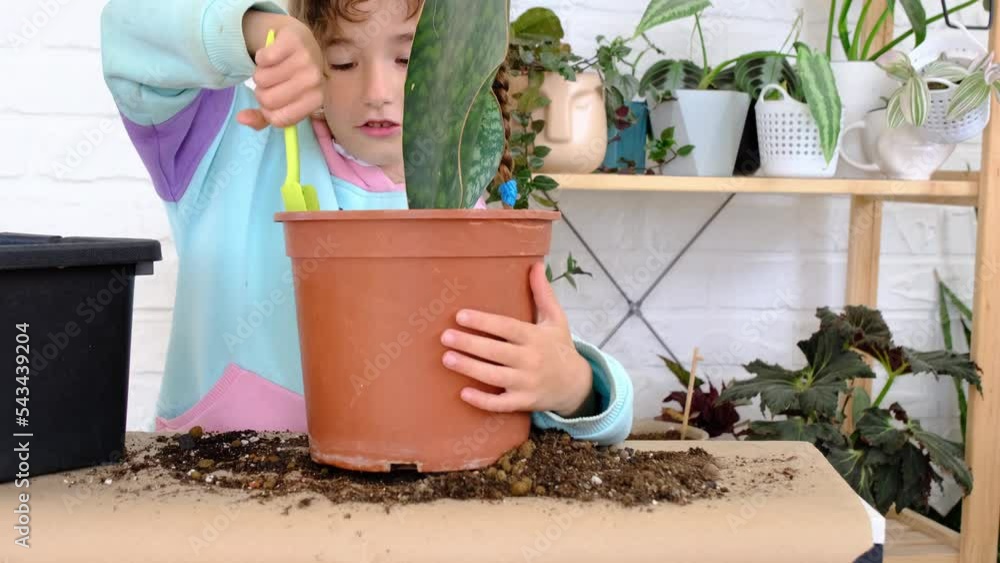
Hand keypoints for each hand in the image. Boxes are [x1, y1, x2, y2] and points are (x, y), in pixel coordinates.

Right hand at [238, 12, 325, 129]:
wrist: (302, 42)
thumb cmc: (293, 77)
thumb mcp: (283, 100)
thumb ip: (262, 117)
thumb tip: (241, 118)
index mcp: (316, 100)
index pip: (279, 119)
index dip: (267, 112)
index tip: (270, 103)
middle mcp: (314, 80)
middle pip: (268, 100)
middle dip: (261, 92)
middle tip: (270, 83)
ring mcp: (305, 59)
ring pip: (262, 79)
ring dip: (260, 74)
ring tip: (272, 69)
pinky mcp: (292, 41)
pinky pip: (263, 58)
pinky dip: (260, 58)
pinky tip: (272, 56)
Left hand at [440, 262, 594, 417]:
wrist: (576, 384)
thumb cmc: (559, 347)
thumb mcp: (555, 319)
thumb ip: (543, 293)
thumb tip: (537, 264)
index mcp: (536, 337)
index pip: (507, 327)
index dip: (484, 322)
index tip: (461, 315)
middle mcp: (531, 360)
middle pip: (496, 351)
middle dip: (469, 344)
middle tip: (445, 336)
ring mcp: (527, 383)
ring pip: (494, 376)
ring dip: (469, 368)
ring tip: (447, 358)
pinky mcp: (524, 402)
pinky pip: (501, 404)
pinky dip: (483, 401)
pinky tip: (463, 393)